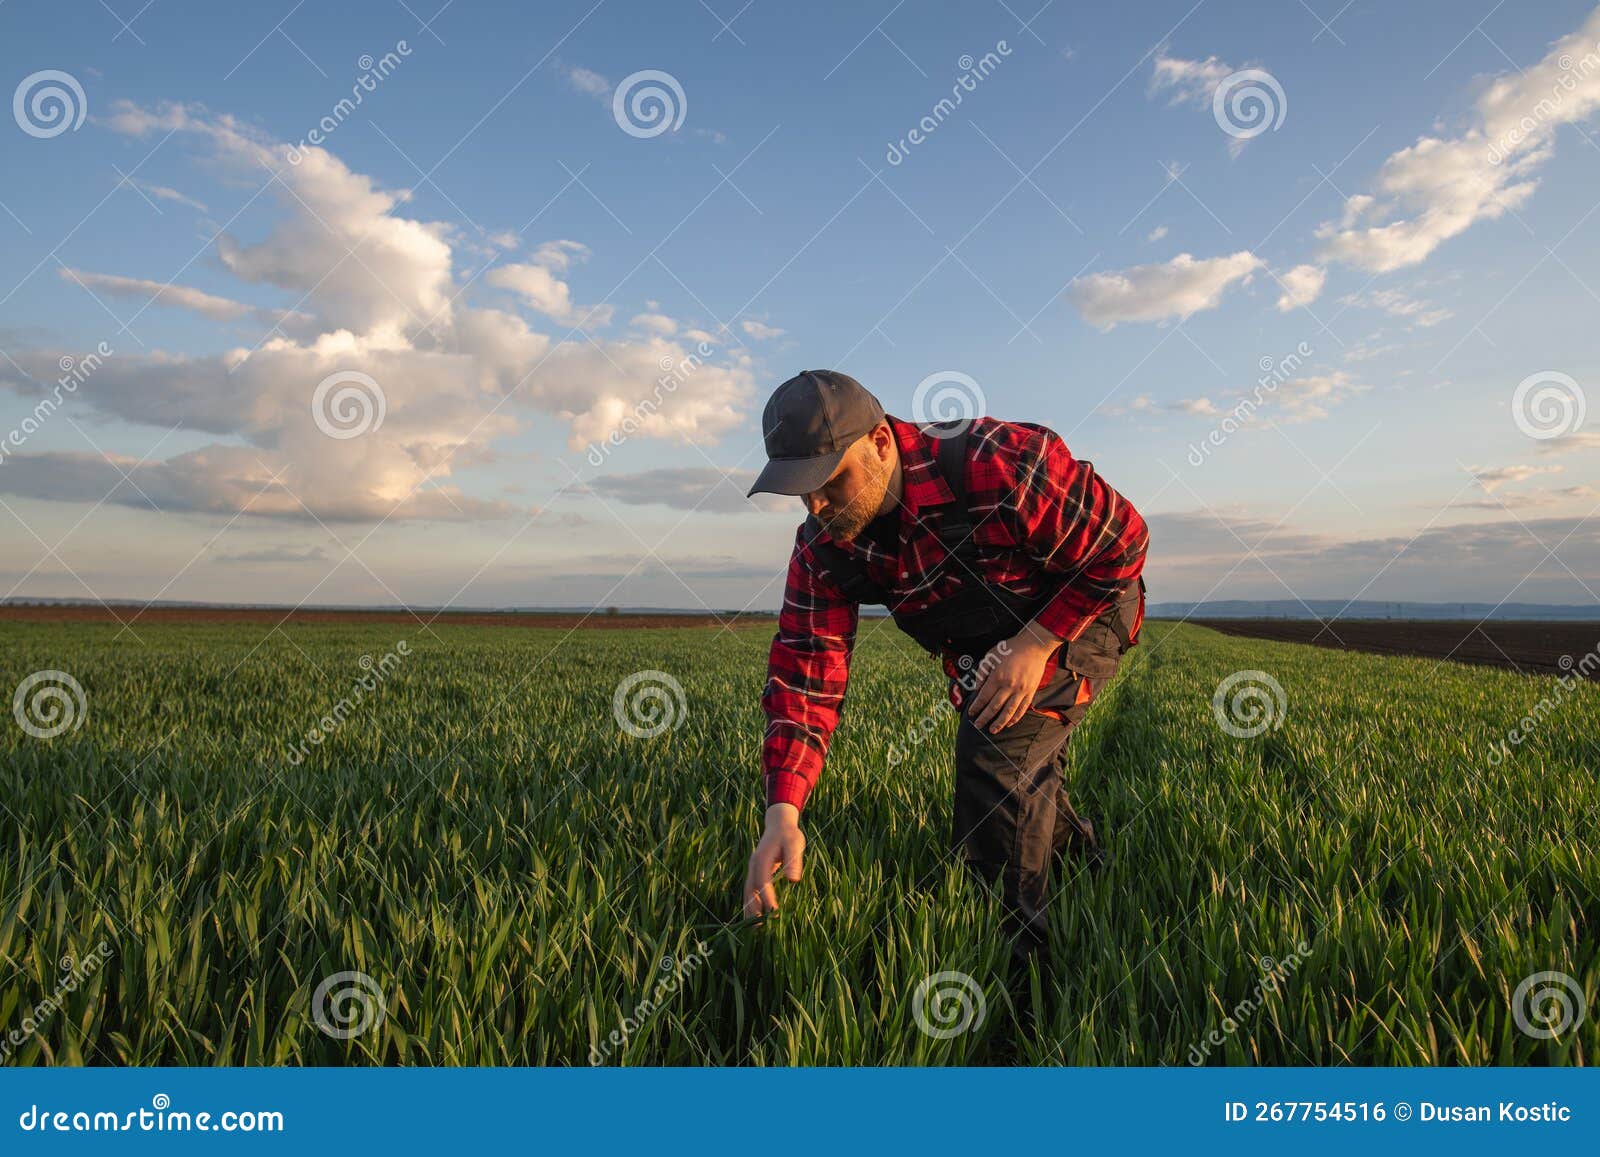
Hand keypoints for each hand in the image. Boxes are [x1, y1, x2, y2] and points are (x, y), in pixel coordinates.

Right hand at [741, 803, 804, 917]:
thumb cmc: (789, 835)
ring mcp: (753, 870)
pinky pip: (751, 891)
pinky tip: (756, 918)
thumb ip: (794, 861)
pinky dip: (752, 904)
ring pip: (748, 893)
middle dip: (753, 908)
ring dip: (750, 910)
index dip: (767, 897)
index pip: (762, 882)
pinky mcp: (756, 874)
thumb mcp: (795, 844)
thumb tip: (794, 880)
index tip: (773, 911)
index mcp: (762, 859)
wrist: (779, 825)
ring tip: (754, 929)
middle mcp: (754, 866)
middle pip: (750, 890)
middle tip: (759, 927)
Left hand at [966, 622, 1060, 732]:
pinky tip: (1009, 723)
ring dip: (1000, 723)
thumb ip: (982, 673)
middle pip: (994, 707)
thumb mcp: (991, 656)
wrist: (1034, 645)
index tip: (971, 713)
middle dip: (985, 718)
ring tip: (992, 730)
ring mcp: (1021, 690)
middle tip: (978, 725)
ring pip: (1009, 712)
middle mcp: (1009, 686)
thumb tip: (976, 689)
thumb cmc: (1010, 648)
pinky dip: (1015, 718)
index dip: (976, 707)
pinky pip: (1022, 709)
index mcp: (997, 677)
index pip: (984, 697)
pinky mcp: (1031, 692)